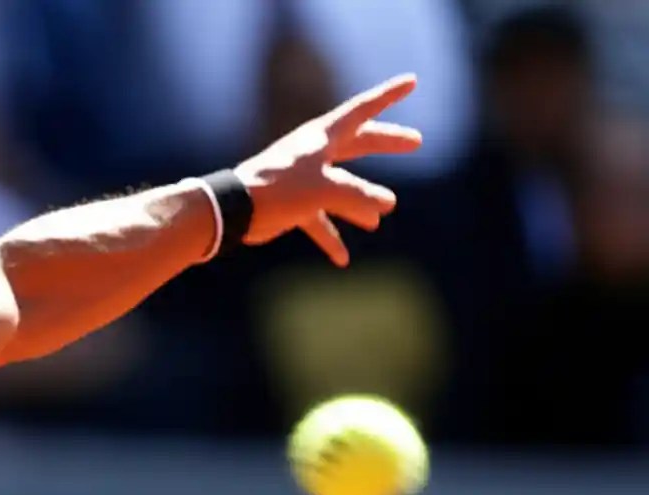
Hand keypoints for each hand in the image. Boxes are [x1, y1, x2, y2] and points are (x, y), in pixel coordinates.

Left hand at [235, 74, 423, 266]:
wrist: (234, 209)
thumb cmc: (278, 189)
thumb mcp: (325, 189)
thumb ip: (359, 195)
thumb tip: (387, 203)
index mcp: (322, 136)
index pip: (363, 110)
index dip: (389, 95)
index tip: (412, 81)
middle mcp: (314, 152)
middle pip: (358, 143)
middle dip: (386, 142)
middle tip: (416, 141)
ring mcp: (304, 178)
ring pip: (343, 185)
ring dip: (362, 200)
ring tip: (382, 213)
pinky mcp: (293, 204)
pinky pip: (319, 221)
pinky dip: (330, 238)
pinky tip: (342, 258)